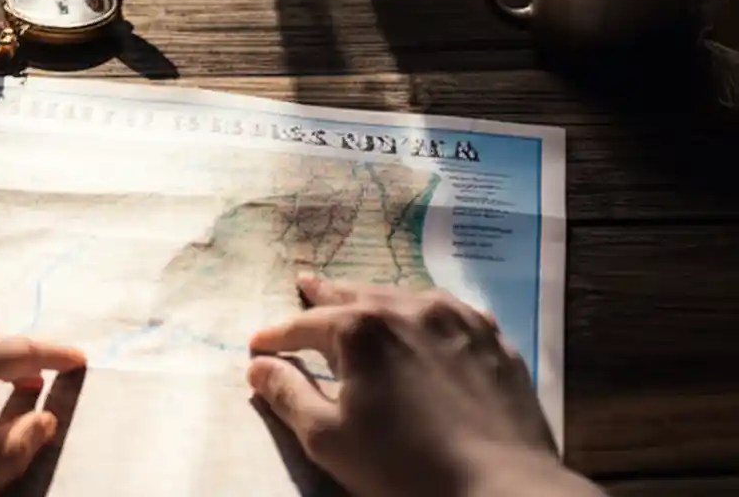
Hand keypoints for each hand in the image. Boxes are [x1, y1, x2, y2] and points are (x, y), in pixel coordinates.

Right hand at [248, 275, 601, 496]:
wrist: (502, 487)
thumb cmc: (404, 466)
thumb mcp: (327, 437)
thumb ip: (288, 394)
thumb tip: (258, 365)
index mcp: (361, 328)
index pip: (304, 324)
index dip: (277, 336)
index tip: (258, 344)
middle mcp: (408, 307)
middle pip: (354, 294)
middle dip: (323, 293)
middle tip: (303, 282)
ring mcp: (457, 318)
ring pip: (403, 296)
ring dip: (375, 299)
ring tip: (359, 298)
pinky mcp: (492, 338)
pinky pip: (448, 312)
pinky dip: (423, 313)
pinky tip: (424, 319)